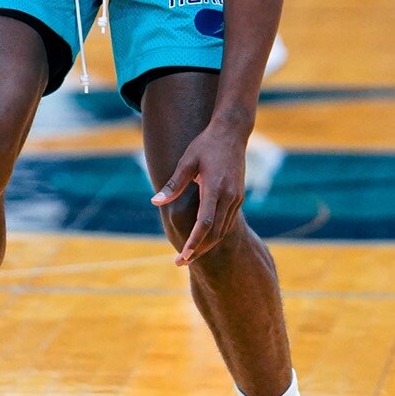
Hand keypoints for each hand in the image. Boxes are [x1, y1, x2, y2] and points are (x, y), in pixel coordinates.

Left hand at [151, 126, 248, 265]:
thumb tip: (155, 202)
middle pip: (215, 232)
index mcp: (215, 187)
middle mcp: (229, 196)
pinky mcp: (239, 197)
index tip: (183, 256)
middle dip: (199, 250)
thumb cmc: (205, 145)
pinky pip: (227, 222)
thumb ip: (173, 184)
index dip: (194, 241)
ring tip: (189, 256)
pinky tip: (203, 239)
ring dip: (207, 245)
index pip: (205, 223)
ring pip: (223, 230)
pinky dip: (215, 233)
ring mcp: (236, 198)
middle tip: (181, 262)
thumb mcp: (186, 161)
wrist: (232, 133)